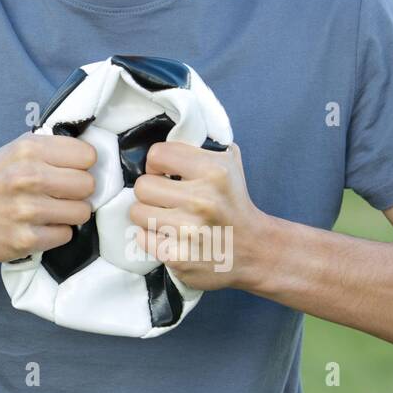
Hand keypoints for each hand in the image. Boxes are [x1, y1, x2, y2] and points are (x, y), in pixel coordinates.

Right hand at [0, 133, 96, 261]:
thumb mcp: (18, 149)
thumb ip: (53, 149)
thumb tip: (92, 157)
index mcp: (29, 149)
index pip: (88, 155)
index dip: (81, 165)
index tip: (69, 170)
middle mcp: (28, 177)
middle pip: (88, 185)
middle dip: (78, 190)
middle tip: (59, 193)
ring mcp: (27, 210)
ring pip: (81, 212)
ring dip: (68, 213)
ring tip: (48, 210)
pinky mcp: (26, 239)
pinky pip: (66, 235)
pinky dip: (55, 232)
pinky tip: (38, 225)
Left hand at [129, 141, 269, 290]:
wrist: (256, 250)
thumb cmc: (233, 202)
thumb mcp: (228, 163)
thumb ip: (197, 146)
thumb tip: (163, 134)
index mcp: (214, 171)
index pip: (156, 155)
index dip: (158, 164)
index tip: (168, 174)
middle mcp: (202, 200)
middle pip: (142, 186)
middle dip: (151, 192)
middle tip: (167, 199)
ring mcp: (189, 231)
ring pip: (136, 212)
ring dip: (148, 215)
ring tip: (168, 218)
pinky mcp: (178, 257)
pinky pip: (141, 237)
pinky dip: (152, 237)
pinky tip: (171, 237)